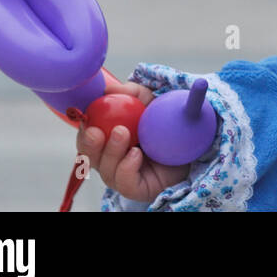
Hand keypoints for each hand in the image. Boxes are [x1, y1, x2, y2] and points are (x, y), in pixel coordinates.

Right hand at [75, 81, 192, 202]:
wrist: (194, 145)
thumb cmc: (166, 125)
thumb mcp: (151, 102)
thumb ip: (133, 93)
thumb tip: (108, 88)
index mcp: (109, 141)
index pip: (87, 139)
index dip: (83, 130)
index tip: (86, 117)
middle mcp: (112, 160)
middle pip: (90, 157)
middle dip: (89, 144)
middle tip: (96, 131)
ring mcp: (123, 176)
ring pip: (106, 169)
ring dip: (111, 151)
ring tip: (123, 133)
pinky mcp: (138, 189)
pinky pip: (125, 182)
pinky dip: (127, 166)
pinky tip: (136, 154)